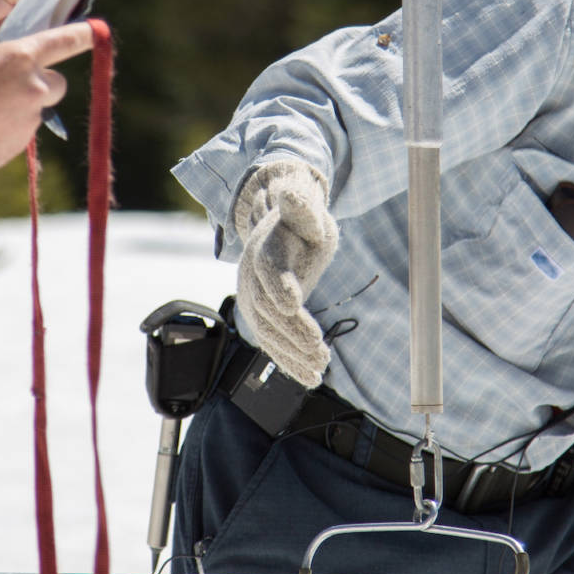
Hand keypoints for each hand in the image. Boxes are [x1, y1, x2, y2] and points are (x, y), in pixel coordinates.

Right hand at [0, 20, 92, 176]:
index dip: (82, 34)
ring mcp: (30, 117)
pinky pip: (20, 132)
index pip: (64, 41)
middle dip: (41, 85)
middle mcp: (34, 86)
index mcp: (21, 56)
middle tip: (13, 89)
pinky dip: (7, 130)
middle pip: (57, 83)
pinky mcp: (21, 143)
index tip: (98, 30)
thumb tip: (7, 75)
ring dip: (20, 108)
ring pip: (36, 109)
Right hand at [232, 159, 338, 387]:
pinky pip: (272, 344)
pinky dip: (290, 363)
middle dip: (293, 331)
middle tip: (320, 350)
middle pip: (268, 309)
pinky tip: (311, 380)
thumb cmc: (301, 226)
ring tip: (320, 371)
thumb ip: (303, 208)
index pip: (270, 269)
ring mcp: (253, 301)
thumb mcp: (308, 215)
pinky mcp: (260, 319)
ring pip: (268, 332)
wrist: (278, 237)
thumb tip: (292, 193)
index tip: (293, 303)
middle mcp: (253, 278)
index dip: (279, 285)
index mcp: (267, 249)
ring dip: (293, 354)